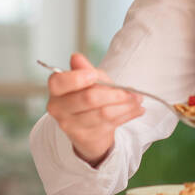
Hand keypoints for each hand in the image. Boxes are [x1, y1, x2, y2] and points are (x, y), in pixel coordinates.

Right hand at [45, 52, 145, 166]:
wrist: (88, 128)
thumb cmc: (87, 98)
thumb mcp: (87, 81)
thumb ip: (84, 70)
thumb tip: (76, 57)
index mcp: (57, 89)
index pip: (60, 82)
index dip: (77, 78)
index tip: (93, 75)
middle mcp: (59, 108)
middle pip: (89, 98)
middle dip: (115, 93)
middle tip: (132, 91)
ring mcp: (71, 126)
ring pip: (104, 113)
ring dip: (126, 106)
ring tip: (138, 99)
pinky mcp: (85, 138)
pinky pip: (111, 124)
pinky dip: (127, 115)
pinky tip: (137, 110)